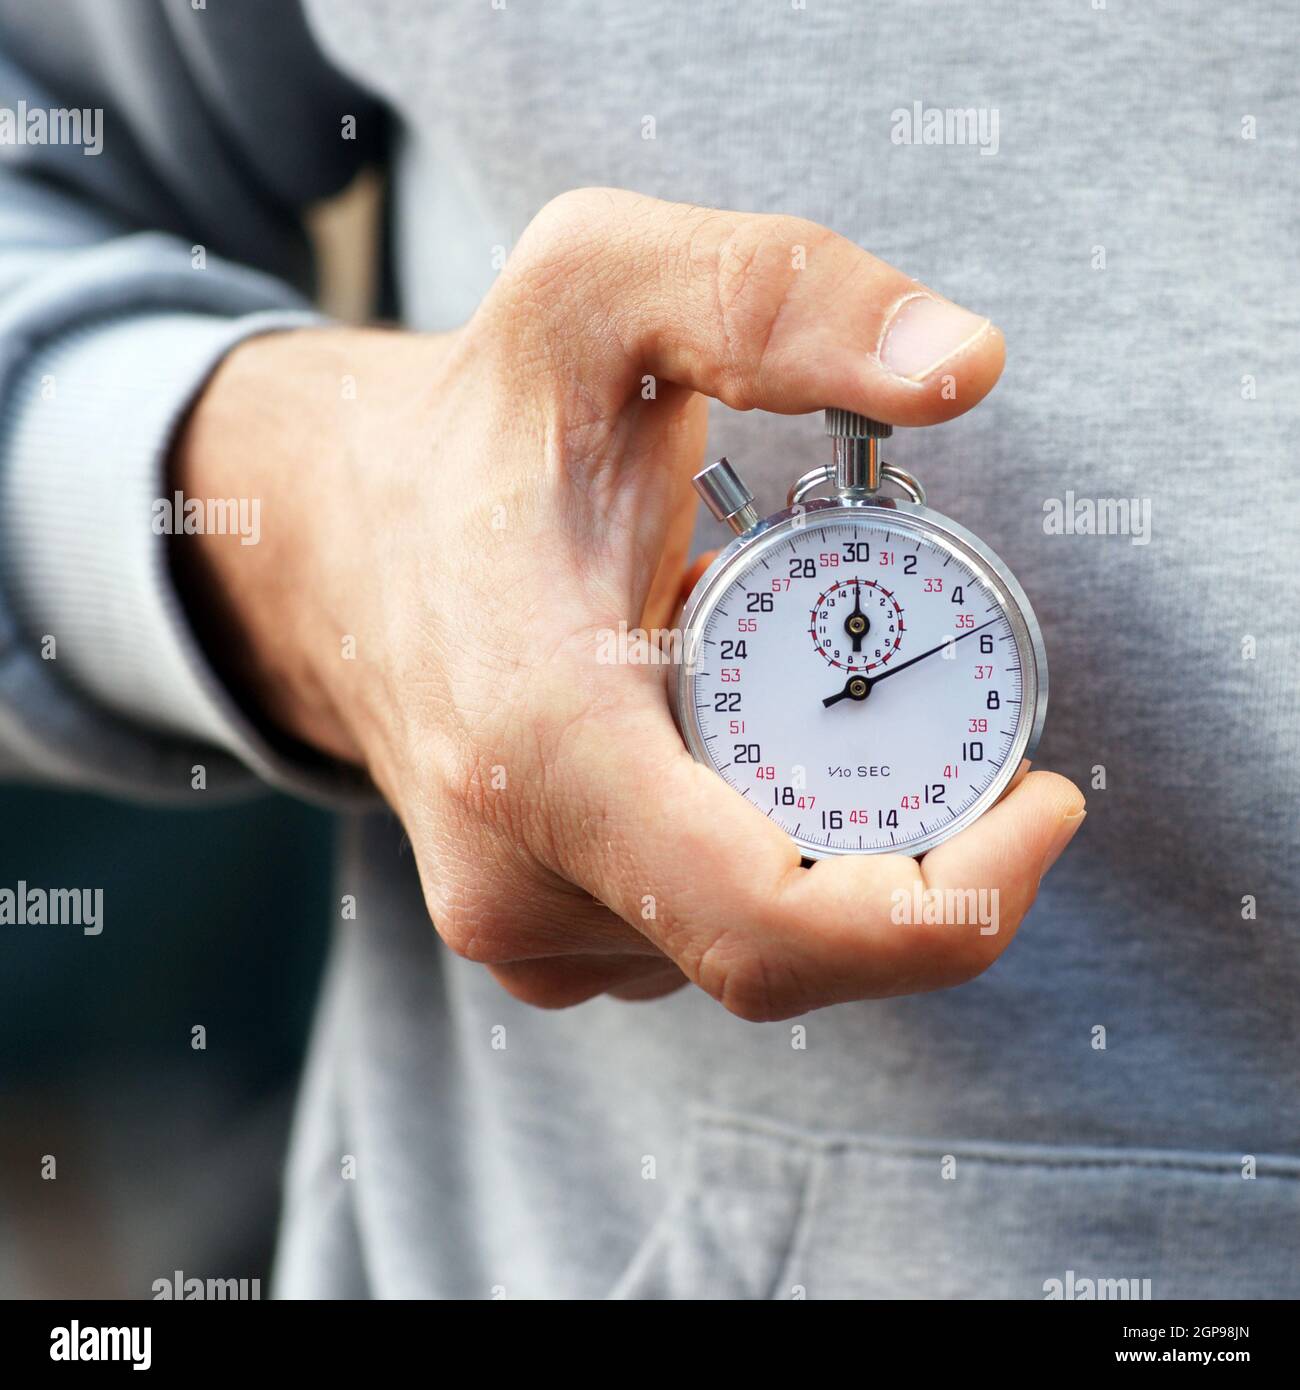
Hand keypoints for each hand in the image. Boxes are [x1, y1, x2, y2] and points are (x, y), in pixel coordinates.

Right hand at [172, 188, 1084, 1018]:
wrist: (333, 545)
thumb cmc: (470, 429)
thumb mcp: (604, 290)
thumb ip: (782, 296)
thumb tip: (964, 367)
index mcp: (535, 745)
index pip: (772, 927)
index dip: (945, 907)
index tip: (1045, 804)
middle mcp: (519, 876)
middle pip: (798, 947)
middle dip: (921, 850)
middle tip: (959, 716)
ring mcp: (526, 928)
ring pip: (761, 944)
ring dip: (840, 837)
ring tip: (803, 693)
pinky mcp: (542, 938)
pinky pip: (708, 937)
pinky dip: (774, 857)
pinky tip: (738, 745)